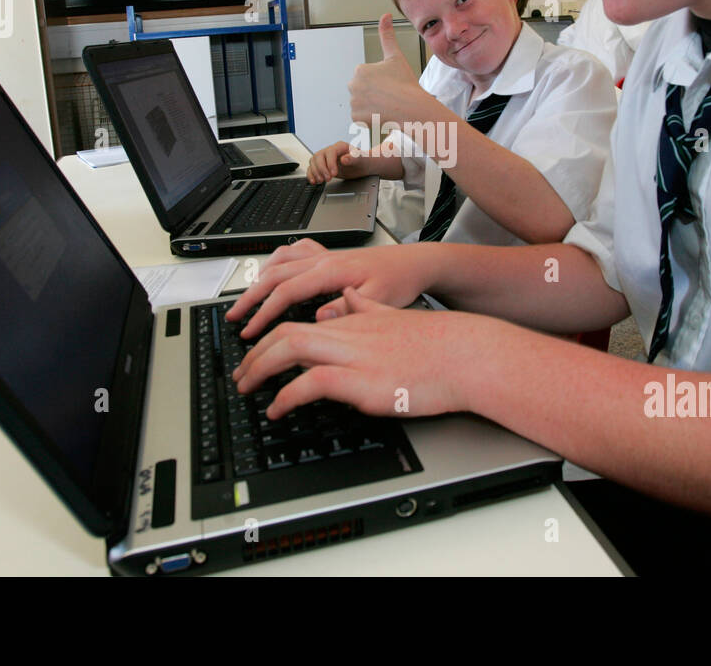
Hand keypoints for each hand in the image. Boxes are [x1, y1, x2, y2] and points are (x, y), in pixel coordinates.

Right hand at [223, 238, 436, 338]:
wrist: (413, 263)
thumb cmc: (399, 281)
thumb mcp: (380, 301)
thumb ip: (347, 310)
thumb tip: (318, 318)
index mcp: (332, 271)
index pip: (287, 291)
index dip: (264, 313)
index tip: (250, 331)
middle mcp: (323, 259)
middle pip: (274, 275)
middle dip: (250, 297)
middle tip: (235, 318)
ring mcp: (323, 255)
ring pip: (279, 261)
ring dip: (258, 279)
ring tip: (246, 300)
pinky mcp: (327, 256)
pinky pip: (293, 251)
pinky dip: (276, 261)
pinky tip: (270, 273)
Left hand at [232, 287, 491, 418]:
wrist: (469, 355)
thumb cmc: (442, 343)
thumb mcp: (395, 316)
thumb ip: (366, 308)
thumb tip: (346, 300)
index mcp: (355, 320)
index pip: (299, 323)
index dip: (270, 339)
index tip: (256, 356)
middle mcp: (349, 333)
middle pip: (285, 333)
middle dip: (255, 354)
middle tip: (241, 375)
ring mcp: (355, 355)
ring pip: (290, 349)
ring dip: (260, 370)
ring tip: (247, 389)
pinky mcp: (363, 381)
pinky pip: (310, 383)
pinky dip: (286, 395)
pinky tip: (277, 410)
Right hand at [306, 140, 373, 183]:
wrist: (363, 165)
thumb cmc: (363, 160)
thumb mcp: (360, 159)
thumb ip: (353, 158)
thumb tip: (344, 159)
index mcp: (340, 146)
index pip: (330, 152)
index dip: (330, 163)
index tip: (334, 173)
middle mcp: (331, 150)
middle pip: (319, 156)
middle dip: (321, 169)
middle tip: (328, 178)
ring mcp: (326, 158)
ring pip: (314, 161)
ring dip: (315, 172)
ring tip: (321, 180)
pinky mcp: (323, 165)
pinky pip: (312, 167)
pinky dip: (311, 174)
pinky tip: (314, 181)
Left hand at [348, 14, 426, 125]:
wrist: (412, 109)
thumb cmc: (406, 84)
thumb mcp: (396, 56)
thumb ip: (387, 36)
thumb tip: (385, 16)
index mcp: (360, 70)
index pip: (367, 77)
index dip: (380, 81)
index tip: (390, 84)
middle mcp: (353, 85)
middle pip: (362, 90)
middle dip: (374, 94)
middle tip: (390, 96)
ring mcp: (354, 103)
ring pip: (362, 104)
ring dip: (372, 106)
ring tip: (387, 106)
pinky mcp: (356, 118)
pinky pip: (361, 118)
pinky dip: (370, 118)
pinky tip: (382, 115)